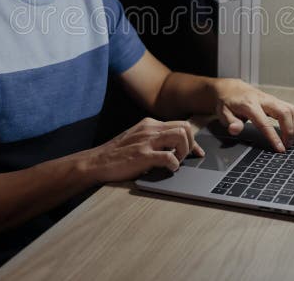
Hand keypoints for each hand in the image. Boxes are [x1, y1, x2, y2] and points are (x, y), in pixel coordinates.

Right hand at [86, 118, 204, 182]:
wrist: (96, 162)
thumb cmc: (116, 154)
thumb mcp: (136, 138)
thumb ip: (153, 138)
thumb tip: (174, 148)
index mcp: (149, 123)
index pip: (180, 125)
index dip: (192, 140)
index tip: (197, 151)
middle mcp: (150, 128)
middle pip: (185, 128)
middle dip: (190, 144)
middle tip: (184, 157)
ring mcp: (147, 141)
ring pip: (180, 137)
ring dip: (183, 152)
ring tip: (176, 162)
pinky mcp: (143, 155)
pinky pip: (169, 157)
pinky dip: (174, 165)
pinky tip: (168, 170)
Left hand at [213, 78, 293, 152]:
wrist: (231, 88)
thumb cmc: (227, 102)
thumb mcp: (222, 113)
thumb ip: (230, 122)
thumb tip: (235, 130)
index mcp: (250, 105)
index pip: (265, 123)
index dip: (274, 137)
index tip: (280, 148)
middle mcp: (263, 100)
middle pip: (284, 113)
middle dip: (289, 131)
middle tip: (287, 145)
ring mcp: (271, 99)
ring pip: (292, 109)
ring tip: (291, 140)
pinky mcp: (276, 100)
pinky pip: (292, 108)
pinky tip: (292, 130)